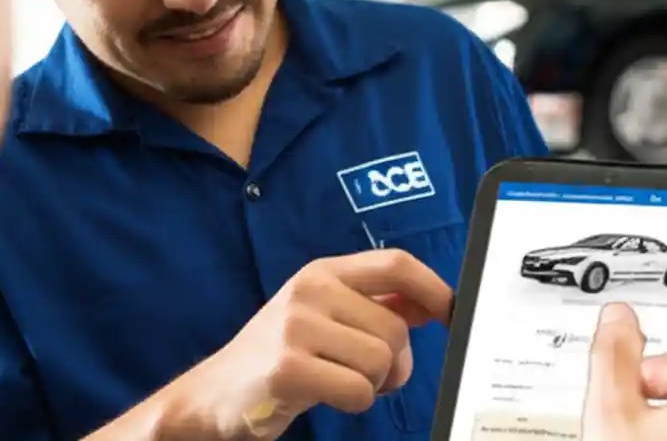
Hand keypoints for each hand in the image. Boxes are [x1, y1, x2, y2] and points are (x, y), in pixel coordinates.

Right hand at [167, 249, 451, 439]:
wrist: (214, 394)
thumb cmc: (279, 355)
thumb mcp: (322, 315)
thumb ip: (372, 305)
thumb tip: (428, 302)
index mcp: (322, 271)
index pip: (395, 263)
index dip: (434, 288)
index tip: (452, 314)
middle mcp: (310, 290)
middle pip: (396, 327)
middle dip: (395, 363)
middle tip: (367, 375)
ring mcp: (296, 328)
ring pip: (381, 360)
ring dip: (373, 384)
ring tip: (338, 382)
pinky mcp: (288, 369)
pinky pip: (359, 391)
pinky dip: (354, 403)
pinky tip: (324, 396)